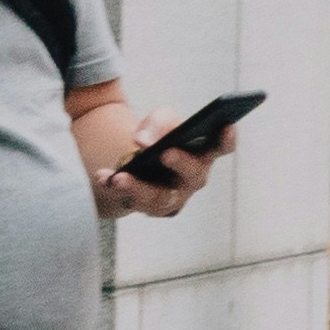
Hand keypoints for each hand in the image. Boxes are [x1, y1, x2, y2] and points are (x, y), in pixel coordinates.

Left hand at [98, 119, 234, 218]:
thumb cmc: (160, 137)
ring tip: (119, 177)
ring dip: (138, 187)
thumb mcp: (159, 121)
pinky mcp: (150, 207)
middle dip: (181, 164)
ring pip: (160, 198)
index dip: (227, 139)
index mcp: (204, 153)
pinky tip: (103, 176)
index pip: (222, 147)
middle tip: (166, 153)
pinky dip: (115, 187)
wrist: (137, 158)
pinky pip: (133, 201)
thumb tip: (144, 142)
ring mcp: (173, 197)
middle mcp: (194, 179)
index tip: (226, 126)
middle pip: (193, 175)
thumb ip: (157, 124)